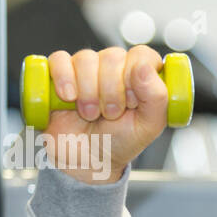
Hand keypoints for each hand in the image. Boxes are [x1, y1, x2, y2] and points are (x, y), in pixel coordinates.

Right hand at [40, 45, 169, 182]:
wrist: (87, 160)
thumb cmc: (120, 141)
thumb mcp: (148, 126)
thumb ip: (157, 97)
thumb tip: (145, 68)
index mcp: (140, 75)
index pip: (142, 55)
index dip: (136, 78)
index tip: (132, 102)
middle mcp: (114, 67)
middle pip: (113, 57)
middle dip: (112, 91)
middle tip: (111, 115)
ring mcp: (87, 68)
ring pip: (86, 58)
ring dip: (89, 91)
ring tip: (91, 114)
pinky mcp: (61, 73)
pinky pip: (59, 60)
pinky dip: (64, 78)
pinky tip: (69, 97)